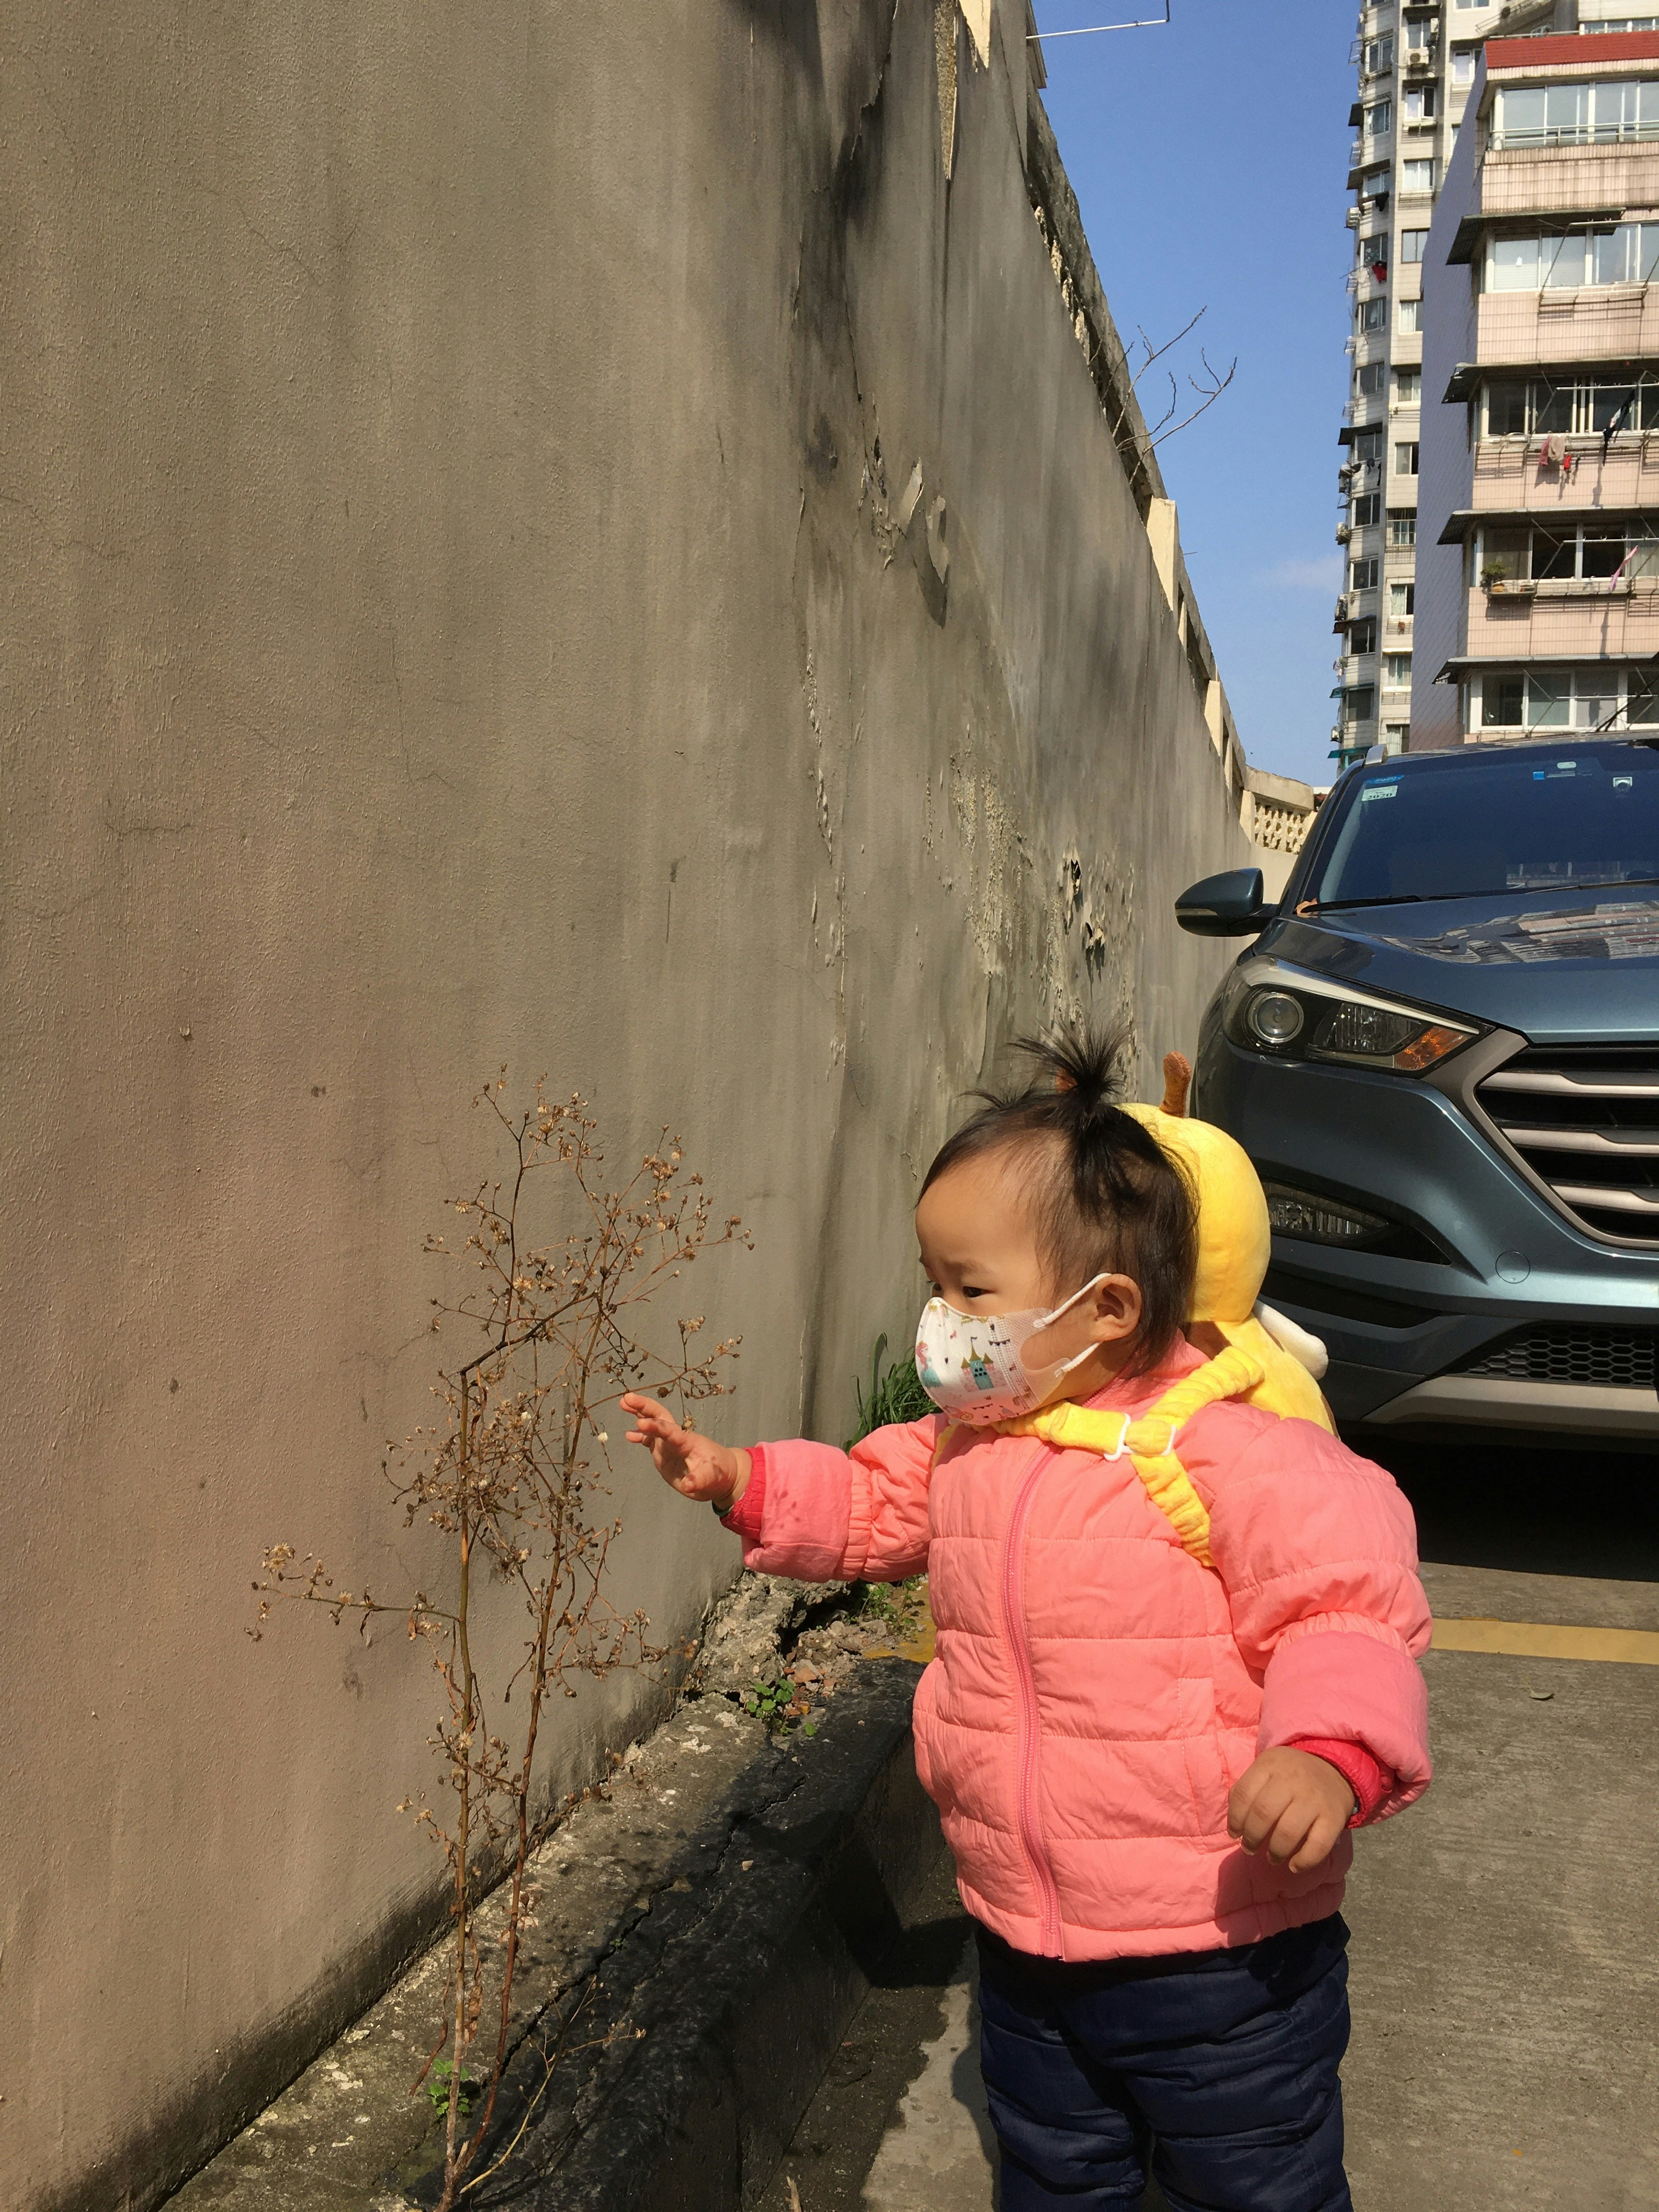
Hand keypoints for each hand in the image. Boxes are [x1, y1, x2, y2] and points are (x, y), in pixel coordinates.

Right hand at [622, 1394, 750, 1509]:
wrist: (721, 1476)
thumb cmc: (718, 1473)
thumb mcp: (711, 1477)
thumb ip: (698, 1480)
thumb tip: (688, 1485)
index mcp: (686, 1441)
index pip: (669, 1430)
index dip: (655, 1426)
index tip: (641, 1423)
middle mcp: (675, 1439)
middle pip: (659, 1417)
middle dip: (644, 1407)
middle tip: (626, 1398)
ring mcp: (669, 1444)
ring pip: (652, 1425)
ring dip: (639, 1413)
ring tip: (623, 1403)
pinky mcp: (665, 1452)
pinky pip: (650, 1440)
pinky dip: (639, 1435)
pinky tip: (628, 1435)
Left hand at [1228, 1748, 1355, 1873]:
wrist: (1334, 1767)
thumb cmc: (1291, 1774)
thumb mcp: (1267, 1768)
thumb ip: (1248, 1788)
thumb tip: (1235, 1824)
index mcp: (1270, 1765)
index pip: (1243, 1794)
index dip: (1235, 1819)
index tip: (1235, 1833)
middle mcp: (1292, 1780)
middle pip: (1263, 1813)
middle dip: (1252, 1837)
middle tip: (1250, 1848)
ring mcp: (1314, 1799)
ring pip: (1288, 1832)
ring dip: (1275, 1851)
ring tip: (1271, 1857)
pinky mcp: (1334, 1817)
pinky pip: (1318, 1845)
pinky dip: (1304, 1861)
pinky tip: (1294, 1866)